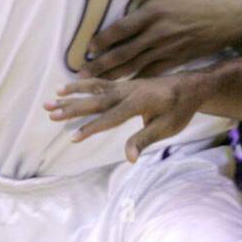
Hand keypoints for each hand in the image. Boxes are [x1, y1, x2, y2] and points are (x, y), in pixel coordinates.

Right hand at [46, 75, 202, 161]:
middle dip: (73, 108)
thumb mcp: (167, 128)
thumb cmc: (179, 110)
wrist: (190, 87)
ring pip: (94, 89)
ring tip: (52, 97)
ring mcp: (125, 85)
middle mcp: (129, 91)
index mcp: (140, 102)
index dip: (92, 128)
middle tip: (51, 113)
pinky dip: (83, 84)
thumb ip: (144, 140)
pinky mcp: (124, 84)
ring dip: (73, 93)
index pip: (111, 118)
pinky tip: (67, 87)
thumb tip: (129, 159)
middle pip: (97, 101)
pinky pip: (100, 83)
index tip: (73, 137)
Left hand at [79, 0, 241, 79]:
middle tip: (80, 75)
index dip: (101, 41)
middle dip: (100, 65)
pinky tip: (124, 88)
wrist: (229, 18)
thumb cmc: (198, 0)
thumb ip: (147, 7)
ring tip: (94, 86)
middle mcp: (157, 33)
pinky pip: (152, 73)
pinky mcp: (177, 60)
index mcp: (153, 12)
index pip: (120, 29)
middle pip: (123, 52)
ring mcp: (167, 49)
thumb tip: (127, 15)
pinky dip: (136, 81)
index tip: (87, 50)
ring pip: (134, 66)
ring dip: (113, 76)